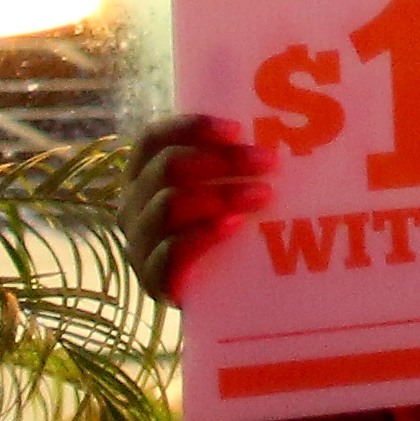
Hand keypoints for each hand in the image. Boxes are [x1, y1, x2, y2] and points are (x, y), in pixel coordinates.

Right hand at [118, 115, 273, 307]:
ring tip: (263, 195)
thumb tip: (285, 131)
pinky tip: (234, 226)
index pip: (153, 140)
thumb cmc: (224, 222)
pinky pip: (170, 254)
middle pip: (168, 168)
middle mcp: (134, 204)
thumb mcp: (223, 185)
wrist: (217, 291)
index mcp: (143, 174)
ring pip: (169, 206)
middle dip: (222, 160)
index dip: (191, 128)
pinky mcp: (153, 279)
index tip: (238, 130)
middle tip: (268, 162)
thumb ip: (236, 159)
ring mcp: (139, 243)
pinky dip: (203, 235)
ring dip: (221, 195)